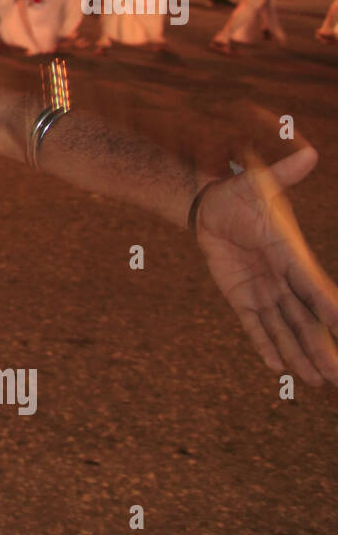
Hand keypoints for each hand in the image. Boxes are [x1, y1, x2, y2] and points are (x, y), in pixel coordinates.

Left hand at [195, 146, 337, 385]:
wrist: (208, 203)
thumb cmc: (239, 191)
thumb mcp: (258, 181)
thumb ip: (282, 173)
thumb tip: (309, 153)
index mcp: (292, 253)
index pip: (313, 286)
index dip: (329, 307)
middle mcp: (283, 276)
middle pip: (306, 318)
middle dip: (322, 346)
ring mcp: (263, 288)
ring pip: (284, 327)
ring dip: (299, 353)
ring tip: (317, 381)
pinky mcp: (240, 294)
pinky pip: (254, 324)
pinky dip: (264, 344)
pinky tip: (277, 367)